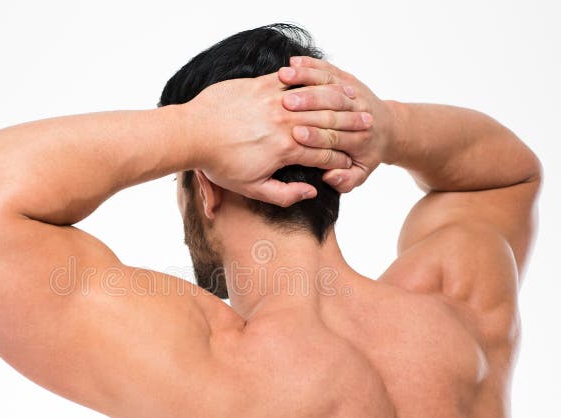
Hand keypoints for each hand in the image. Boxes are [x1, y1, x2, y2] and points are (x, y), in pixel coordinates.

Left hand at [182, 70, 370, 206]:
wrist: (192, 132)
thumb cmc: (219, 163)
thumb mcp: (251, 188)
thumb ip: (284, 194)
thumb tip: (312, 192)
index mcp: (286, 149)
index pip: (324, 154)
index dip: (342, 159)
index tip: (353, 160)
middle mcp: (285, 122)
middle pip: (327, 123)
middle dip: (351, 126)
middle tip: (368, 126)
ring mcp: (274, 101)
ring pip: (314, 98)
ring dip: (338, 101)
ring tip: (355, 102)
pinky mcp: (261, 85)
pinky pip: (292, 80)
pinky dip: (310, 82)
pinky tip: (323, 83)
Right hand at [278, 56, 398, 192]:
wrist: (388, 128)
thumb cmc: (367, 153)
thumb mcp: (360, 174)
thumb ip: (346, 181)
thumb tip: (330, 176)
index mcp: (358, 139)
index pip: (333, 138)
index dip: (315, 136)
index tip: (297, 135)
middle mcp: (356, 112)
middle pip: (329, 107)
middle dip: (307, 104)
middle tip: (285, 104)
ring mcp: (352, 92)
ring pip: (328, 82)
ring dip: (306, 77)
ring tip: (285, 75)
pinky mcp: (345, 79)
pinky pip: (327, 69)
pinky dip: (310, 64)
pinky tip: (292, 63)